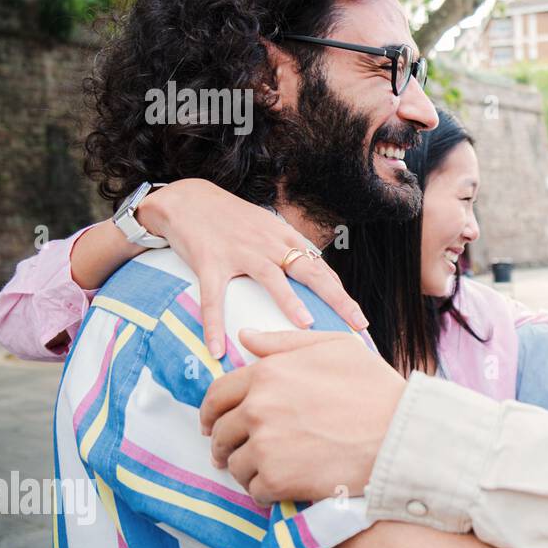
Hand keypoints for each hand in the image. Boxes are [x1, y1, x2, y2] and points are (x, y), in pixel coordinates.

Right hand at [139, 179, 367, 357]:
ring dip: (289, 302)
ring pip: (270, 279)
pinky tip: (218, 349)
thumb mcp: (267, 228)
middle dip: (336, 298)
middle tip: (356, 323)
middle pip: (310, 271)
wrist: (189, 199)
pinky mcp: (210, 261)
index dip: (340, 293)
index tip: (358, 317)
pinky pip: (213, 297)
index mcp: (284, 237)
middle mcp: (268, 244)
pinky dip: (214, 324)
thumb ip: (288, 250)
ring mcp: (240, 252)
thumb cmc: (232, 218)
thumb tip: (315, 273)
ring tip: (306, 327)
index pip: (320, 267)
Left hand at [199, 329, 405, 504]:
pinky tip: (284, 485)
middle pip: (221, 432)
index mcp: (267, 373)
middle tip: (235, 454)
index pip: (217, 395)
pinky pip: (254, 490)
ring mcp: (265, 446)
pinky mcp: (277, 479)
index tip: (213, 425)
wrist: (401, 433)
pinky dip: (265, 491)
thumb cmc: (375, 387)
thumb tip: (245, 337)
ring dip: (247, 469)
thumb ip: (285, 341)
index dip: (211, 412)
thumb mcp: (336, 347)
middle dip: (225, 444)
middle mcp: (258, 408)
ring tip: (267, 470)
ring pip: (235, 464)